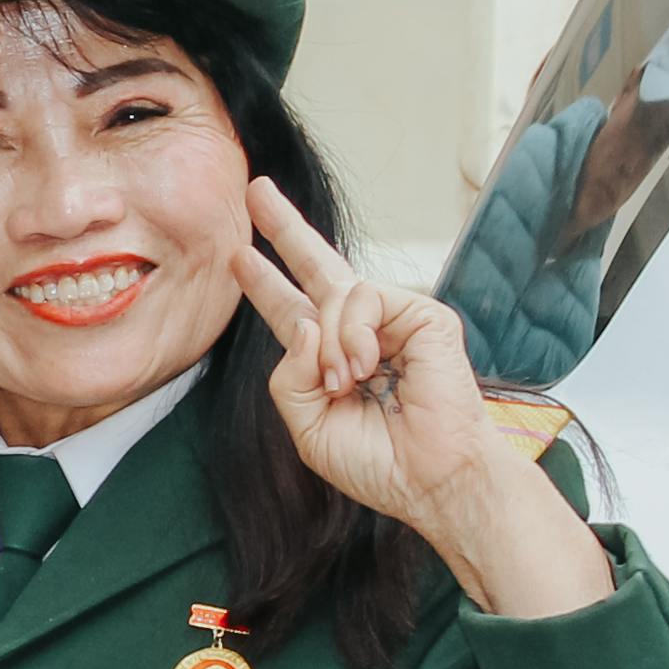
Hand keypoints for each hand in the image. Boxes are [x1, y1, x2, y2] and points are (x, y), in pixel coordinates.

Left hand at [231, 180, 610, 616]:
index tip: (239, 256)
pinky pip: (366, 299)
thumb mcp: (307, 424)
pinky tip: (364, 368)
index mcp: (330, 359)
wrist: (429, 480)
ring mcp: (393, 322)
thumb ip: (290, 376)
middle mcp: (360, 334)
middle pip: (318, 267)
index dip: (264, 283)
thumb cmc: (377, 461)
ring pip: (334, 296)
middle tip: (256, 189)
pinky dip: (354, 334)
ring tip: (346, 383)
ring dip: (330, 342)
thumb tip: (304, 325)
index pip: (292, 310)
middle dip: (285, 228)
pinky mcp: (424, 316)